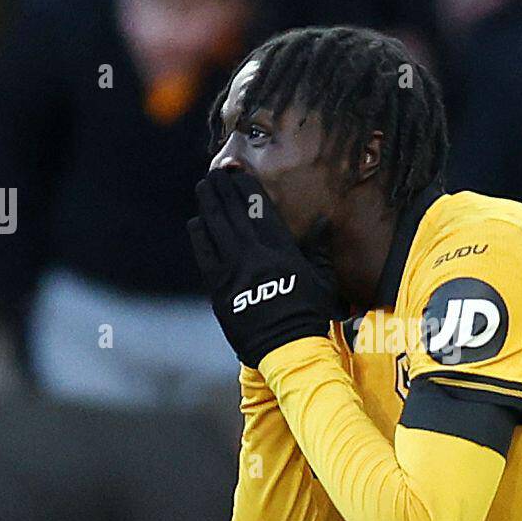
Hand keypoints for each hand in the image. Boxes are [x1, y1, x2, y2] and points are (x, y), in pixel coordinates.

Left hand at [189, 170, 342, 367]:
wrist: (287, 348)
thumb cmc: (309, 314)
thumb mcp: (322, 279)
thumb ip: (319, 248)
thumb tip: (324, 221)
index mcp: (281, 251)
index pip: (260, 208)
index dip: (247, 187)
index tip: (238, 172)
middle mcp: (255, 255)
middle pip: (234, 211)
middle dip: (223, 188)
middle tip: (215, 172)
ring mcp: (234, 270)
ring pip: (215, 227)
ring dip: (208, 204)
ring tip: (204, 187)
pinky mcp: (219, 287)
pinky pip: (204, 253)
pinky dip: (200, 234)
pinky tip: (197, 221)